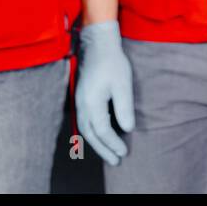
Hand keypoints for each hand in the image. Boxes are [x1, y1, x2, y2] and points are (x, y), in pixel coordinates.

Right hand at [74, 20, 134, 165]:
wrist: (98, 44)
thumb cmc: (112, 62)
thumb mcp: (123, 84)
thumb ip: (124, 107)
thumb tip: (127, 128)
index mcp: (92, 102)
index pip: (102, 130)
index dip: (113, 143)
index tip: (124, 152)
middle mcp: (82, 104)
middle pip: (90, 134)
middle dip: (103, 149)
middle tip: (115, 161)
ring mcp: (79, 100)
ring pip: (85, 128)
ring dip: (97, 143)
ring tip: (109, 153)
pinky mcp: (81, 97)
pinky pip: (85, 120)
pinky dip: (93, 132)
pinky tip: (102, 134)